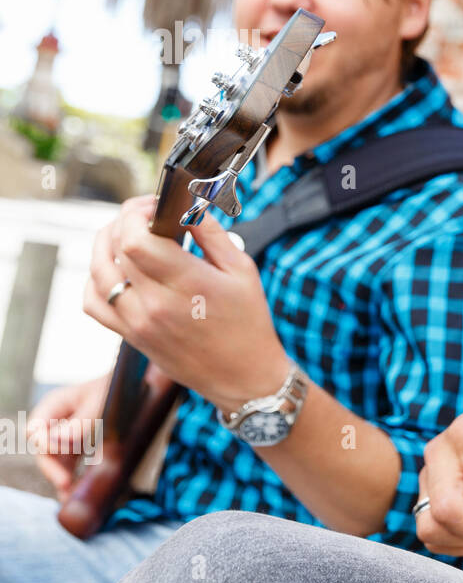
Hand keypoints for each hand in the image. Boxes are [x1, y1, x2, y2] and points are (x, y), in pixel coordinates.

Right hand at [27, 373, 106, 498]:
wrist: (137, 386)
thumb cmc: (116, 388)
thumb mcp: (101, 400)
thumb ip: (81, 420)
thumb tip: (59, 440)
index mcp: (55, 405)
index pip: (36, 429)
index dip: (45, 443)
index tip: (61, 452)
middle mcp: (56, 421)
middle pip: (44, 449)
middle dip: (52, 468)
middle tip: (64, 483)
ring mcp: (66, 434)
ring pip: (56, 461)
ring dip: (61, 478)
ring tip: (69, 496)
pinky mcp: (79, 445)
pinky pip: (72, 464)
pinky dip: (74, 477)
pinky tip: (76, 492)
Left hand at [82, 195, 292, 413]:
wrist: (243, 376)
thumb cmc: (249, 322)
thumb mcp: (243, 270)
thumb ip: (212, 233)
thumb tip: (187, 206)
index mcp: (188, 284)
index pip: (134, 239)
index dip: (136, 213)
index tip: (154, 207)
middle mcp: (155, 304)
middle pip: (113, 249)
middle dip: (124, 221)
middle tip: (145, 216)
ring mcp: (138, 322)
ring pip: (97, 272)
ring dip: (105, 245)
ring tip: (126, 236)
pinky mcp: (130, 336)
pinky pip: (92, 303)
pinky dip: (95, 279)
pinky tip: (115, 269)